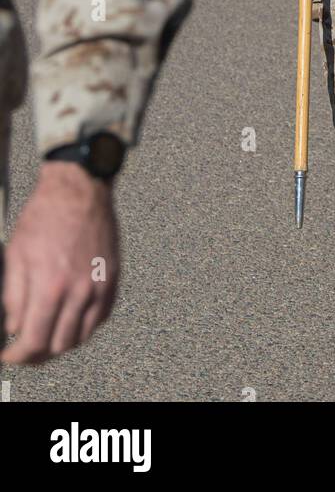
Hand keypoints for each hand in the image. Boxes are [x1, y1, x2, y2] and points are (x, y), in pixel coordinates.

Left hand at [1, 162, 118, 363]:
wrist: (79, 190)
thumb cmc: (45, 216)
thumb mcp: (16, 254)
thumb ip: (13, 297)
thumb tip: (13, 328)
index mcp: (51, 286)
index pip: (34, 342)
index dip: (18, 356)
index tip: (9, 356)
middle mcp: (80, 291)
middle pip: (59, 346)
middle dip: (37, 354)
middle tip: (24, 348)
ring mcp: (99, 286)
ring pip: (81, 338)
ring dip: (60, 344)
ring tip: (45, 336)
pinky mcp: (112, 279)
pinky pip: (99, 319)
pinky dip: (82, 327)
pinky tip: (68, 319)